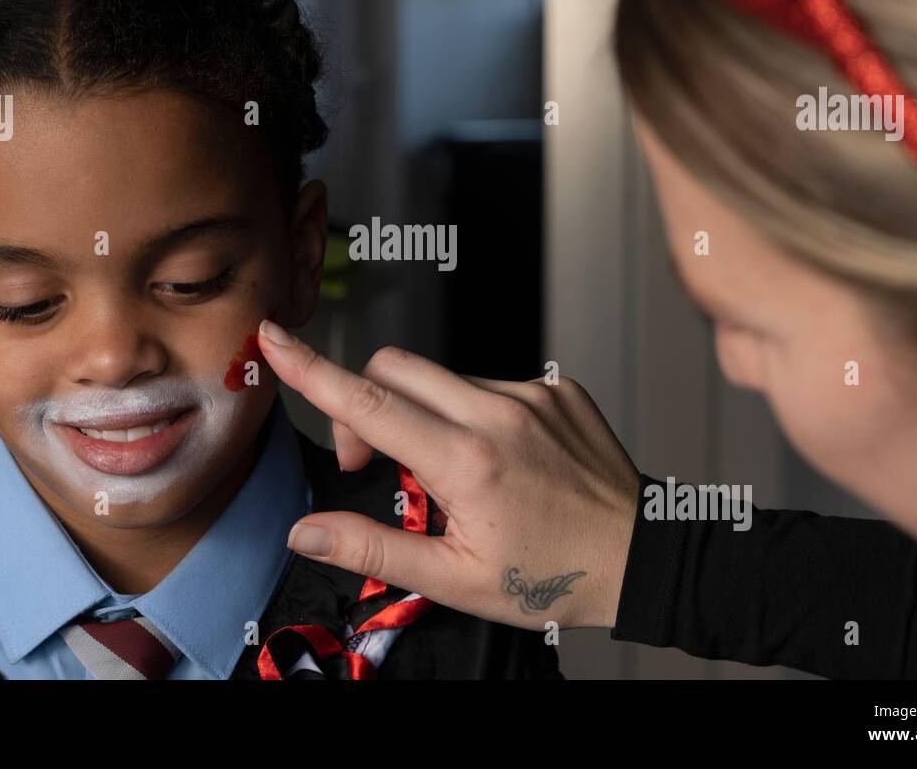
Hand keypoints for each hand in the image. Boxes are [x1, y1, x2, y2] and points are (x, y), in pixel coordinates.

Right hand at [256, 319, 641, 631]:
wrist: (642, 557)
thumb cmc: (553, 576)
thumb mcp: (456, 579)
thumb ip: (374, 548)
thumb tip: (306, 531)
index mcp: (468, 463)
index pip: (370, 404)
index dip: (312, 369)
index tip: (274, 337)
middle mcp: (499, 414)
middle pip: (396, 369)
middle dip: (366, 403)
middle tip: (377, 462)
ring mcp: (533, 394)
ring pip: (442, 378)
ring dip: (426, 414)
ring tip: (456, 474)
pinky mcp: (558, 387)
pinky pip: (489, 383)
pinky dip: (474, 413)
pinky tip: (501, 459)